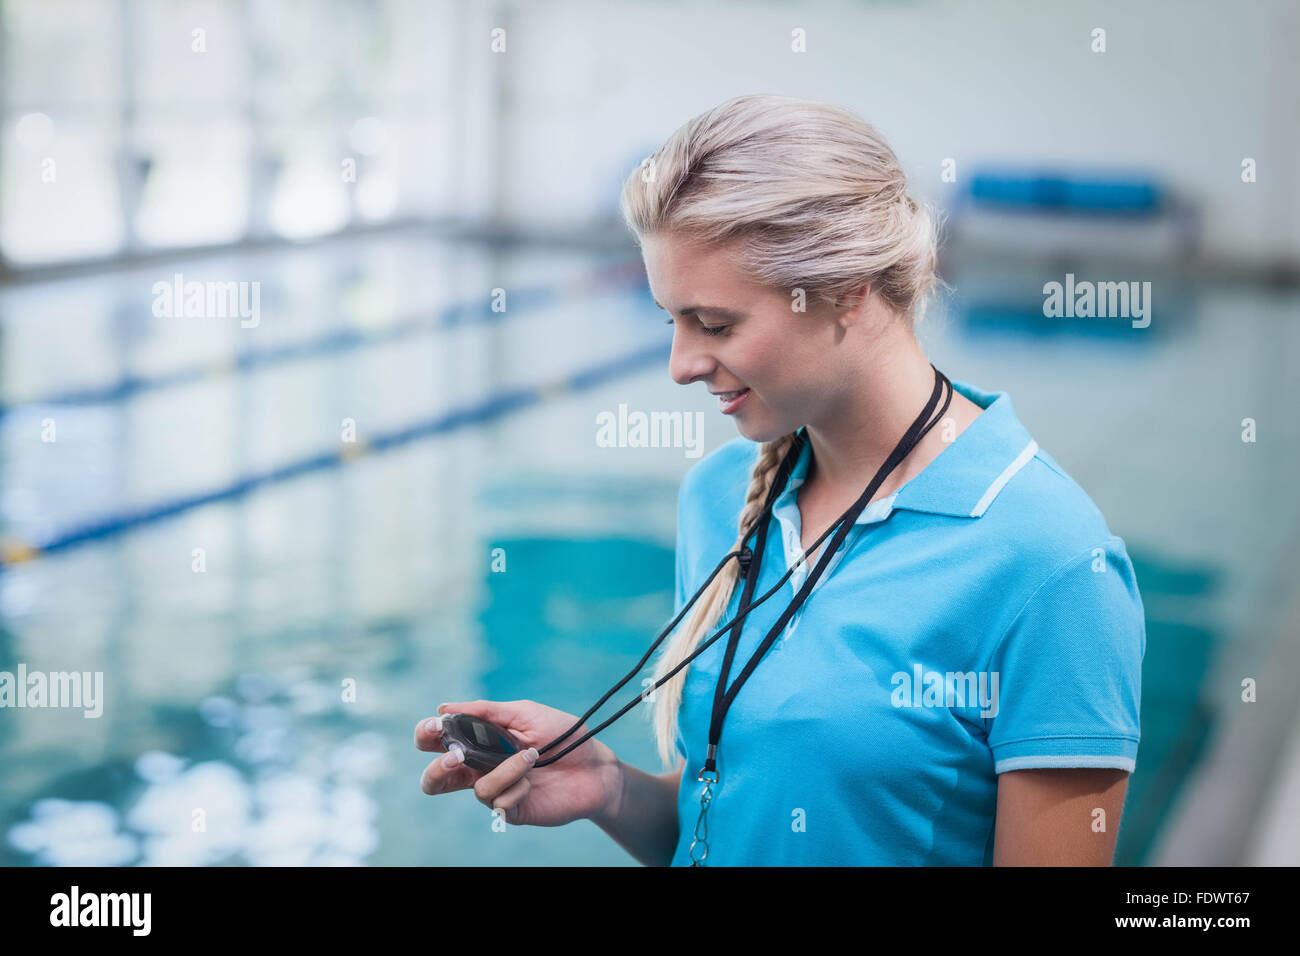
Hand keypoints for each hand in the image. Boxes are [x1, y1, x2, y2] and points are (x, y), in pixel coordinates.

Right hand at [415, 699, 623, 827]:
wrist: (595, 766)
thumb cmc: (562, 735)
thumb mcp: (525, 714)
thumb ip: (486, 711)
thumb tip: (444, 708)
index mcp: (479, 741)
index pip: (437, 742)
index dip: (426, 735)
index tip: (436, 725)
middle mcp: (481, 768)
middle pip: (435, 779)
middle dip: (437, 769)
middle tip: (457, 757)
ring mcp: (496, 790)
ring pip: (476, 788)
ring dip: (505, 769)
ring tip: (532, 757)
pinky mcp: (511, 811)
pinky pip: (499, 803)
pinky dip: (518, 787)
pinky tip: (534, 782)